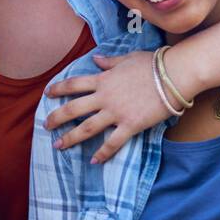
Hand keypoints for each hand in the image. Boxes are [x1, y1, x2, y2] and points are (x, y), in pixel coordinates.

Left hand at [43, 51, 170, 163]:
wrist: (174, 75)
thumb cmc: (153, 64)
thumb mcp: (127, 58)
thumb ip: (109, 62)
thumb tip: (95, 59)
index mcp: (103, 79)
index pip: (73, 84)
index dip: (58, 88)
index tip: (47, 94)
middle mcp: (105, 97)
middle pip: (73, 108)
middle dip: (56, 117)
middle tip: (46, 126)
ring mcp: (116, 112)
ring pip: (87, 127)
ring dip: (70, 138)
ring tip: (58, 146)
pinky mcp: (130, 125)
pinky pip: (113, 142)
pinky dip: (102, 153)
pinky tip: (93, 161)